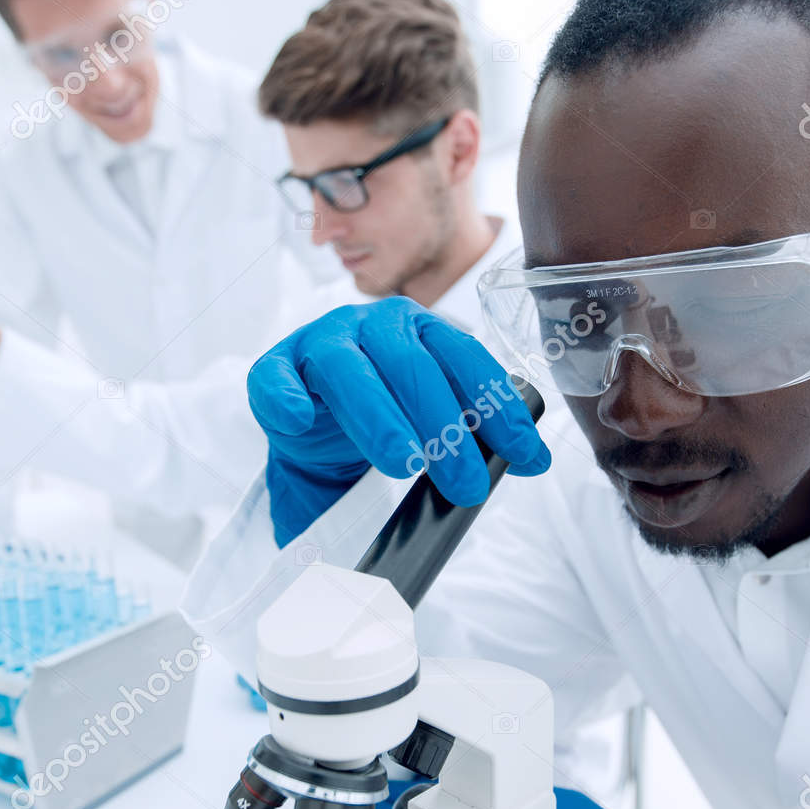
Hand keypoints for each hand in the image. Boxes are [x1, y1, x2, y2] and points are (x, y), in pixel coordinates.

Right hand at [247, 296, 551, 544]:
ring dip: (379, 418)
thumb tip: (535, 461)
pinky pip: (277, 380)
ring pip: (349, 372)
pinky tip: (301, 421)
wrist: (314, 422)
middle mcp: (373, 326)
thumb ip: (478, 431)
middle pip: (412, 367)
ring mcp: (320, 343)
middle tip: (464, 483)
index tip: (524, 456)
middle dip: (444, 427)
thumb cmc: (382, 414)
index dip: (497, 407)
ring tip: (403, 463)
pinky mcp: (274, 368)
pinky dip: (288, 399)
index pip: (466, 361)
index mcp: (420, 329)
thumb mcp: (435, 417)